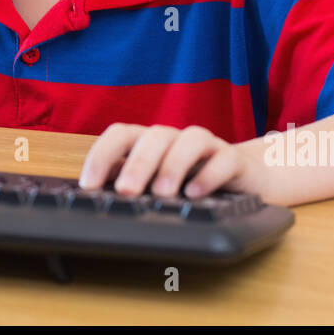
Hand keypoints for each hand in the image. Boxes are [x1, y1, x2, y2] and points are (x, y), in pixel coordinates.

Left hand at [79, 123, 256, 198]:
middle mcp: (175, 138)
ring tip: (161, 194)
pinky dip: (209, 175)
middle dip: (137, 164)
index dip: (102, 155)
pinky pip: (223, 159)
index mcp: (149, 142)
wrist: (244, 181)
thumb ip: (128, 186)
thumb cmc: (189, 182)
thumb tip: (94, 200)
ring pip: (189, 140)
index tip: (89, 185)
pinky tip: (195, 194)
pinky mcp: (234, 160)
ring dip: (172, 166)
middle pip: (154, 137)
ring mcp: (206, 146)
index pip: (121, 134)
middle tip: (126, 192)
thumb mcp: (153, 185)